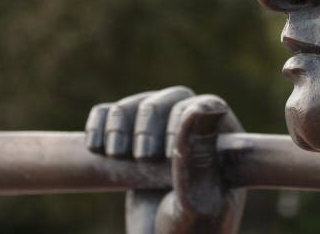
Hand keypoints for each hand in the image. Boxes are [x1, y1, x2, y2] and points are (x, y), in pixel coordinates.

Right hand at [84, 87, 246, 233]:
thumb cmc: (189, 232)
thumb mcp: (195, 201)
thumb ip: (196, 159)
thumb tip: (200, 107)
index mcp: (222, 140)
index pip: (206, 106)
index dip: (182, 121)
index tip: (167, 155)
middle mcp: (194, 130)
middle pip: (171, 98)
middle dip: (149, 124)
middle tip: (142, 158)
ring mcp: (160, 132)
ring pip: (139, 102)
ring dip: (121, 124)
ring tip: (116, 155)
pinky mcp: (129, 140)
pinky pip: (110, 113)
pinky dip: (99, 123)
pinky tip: (97, 148)